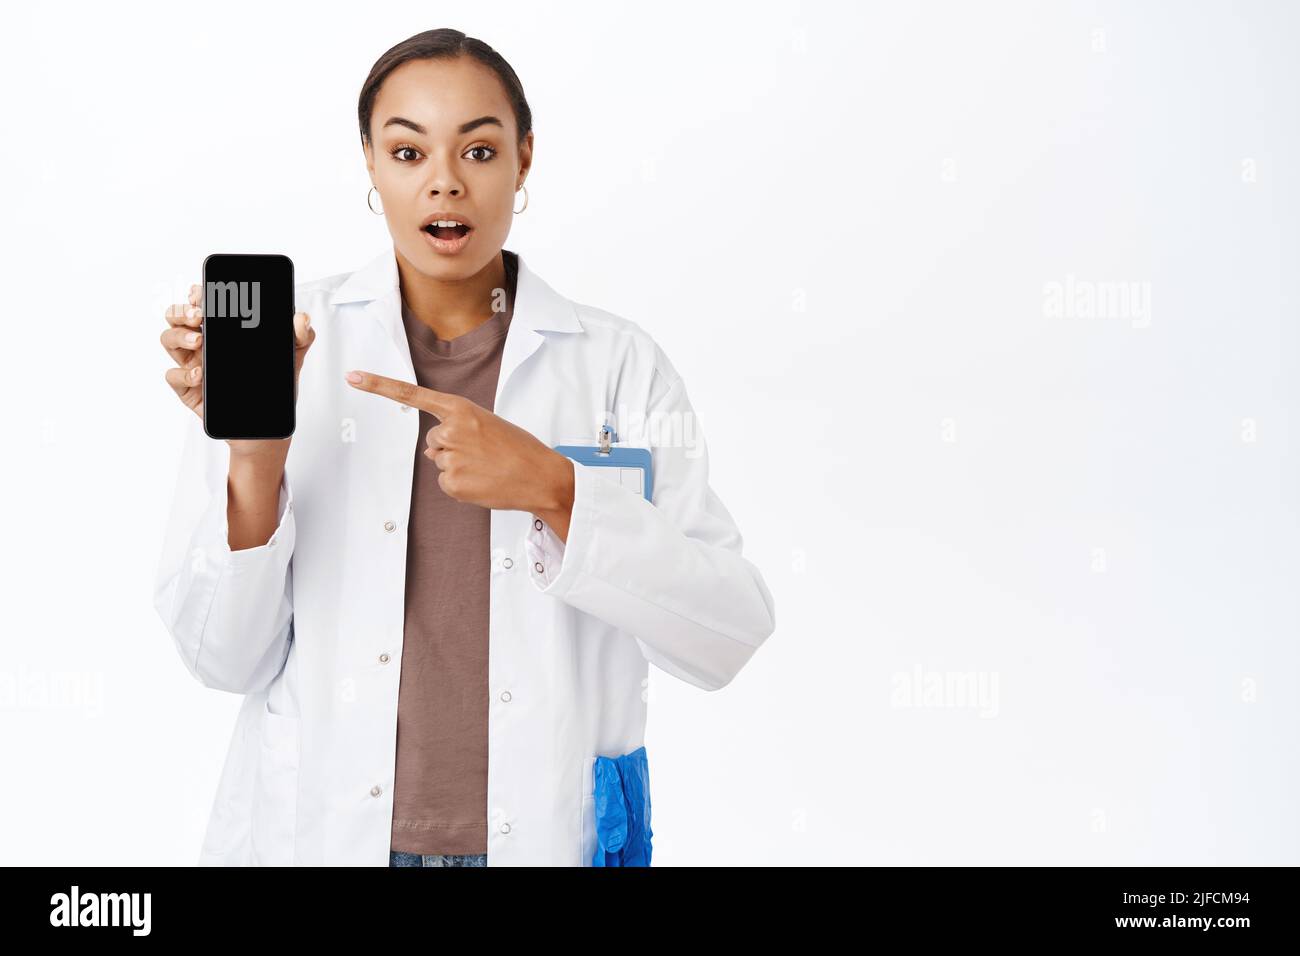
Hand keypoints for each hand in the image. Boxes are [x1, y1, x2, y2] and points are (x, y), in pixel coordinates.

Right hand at [162, 283, 314, 461]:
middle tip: (199, 314)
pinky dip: (183, 373)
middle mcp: (203, 345)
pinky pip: (172, 376)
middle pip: (176, 317)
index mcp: (223, 332)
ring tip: (199, 340)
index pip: (200, 304)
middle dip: (182, 310)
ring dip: (179, 335)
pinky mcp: (189, 390)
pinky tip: (200, 375)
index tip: (201, 291)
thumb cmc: (274, 387)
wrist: (268, 425)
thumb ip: (300, 336)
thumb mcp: (292, 358)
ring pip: (168, 339)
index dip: (195, 294)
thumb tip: (301, 319)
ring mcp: (193, 365)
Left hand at [344, 369, 574, 535]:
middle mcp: (451, 430)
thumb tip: (431, 451)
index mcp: (461, 409)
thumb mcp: (489, 425)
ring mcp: (450, 458)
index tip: (353, 376)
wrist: (541, 476)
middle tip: (483, 454)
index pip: (412, 395)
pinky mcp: (452, 483)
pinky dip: (461, 486)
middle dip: (453, 449)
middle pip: (432, 442)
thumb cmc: (519, 449)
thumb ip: (457, 429)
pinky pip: (445, 483)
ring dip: (458, 467)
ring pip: (439, 462)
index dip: (379, 385)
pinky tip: (482, 482)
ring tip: (486, 468)